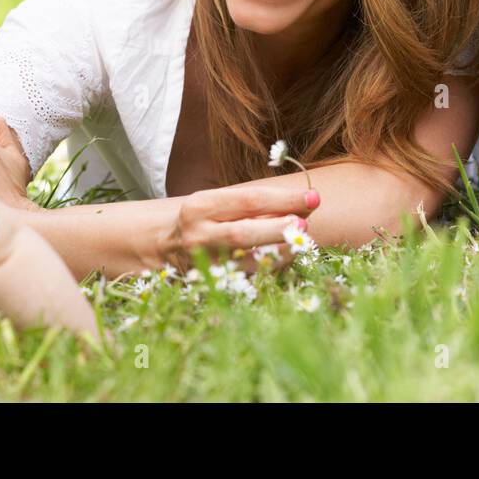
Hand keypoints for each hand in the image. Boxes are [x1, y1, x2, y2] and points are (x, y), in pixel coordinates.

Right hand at [158, 182, 320, 271]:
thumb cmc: (205, 217)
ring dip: (281, 251)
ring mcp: (204, 263)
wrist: (166, 246)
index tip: (313, 196)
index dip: (284, 199)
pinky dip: (272, 265)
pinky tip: (286, 254)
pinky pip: (249, 276)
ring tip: (301, 241)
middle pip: (244, 233)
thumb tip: (304, 204)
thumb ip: (256, 203)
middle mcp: (199, 234)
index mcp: (202, 205)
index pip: (249, 200)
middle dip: (280, 228)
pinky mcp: (211, 283)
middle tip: (306, 223)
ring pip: (248, 261)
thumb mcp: (221, 202)